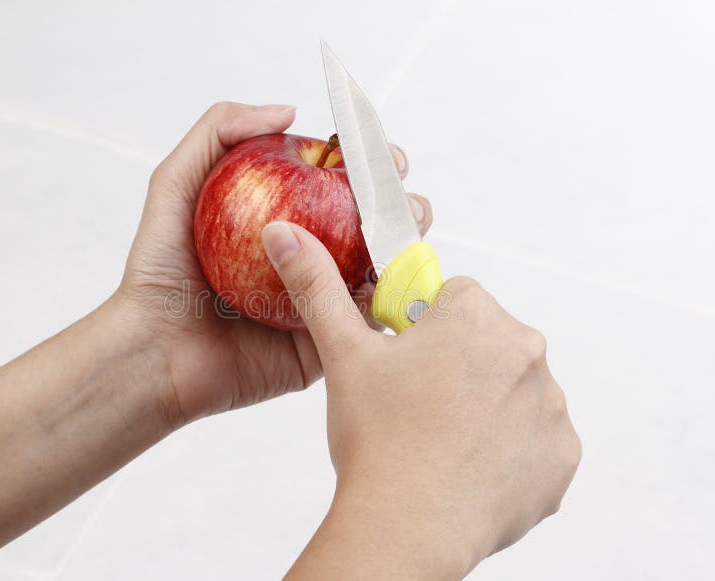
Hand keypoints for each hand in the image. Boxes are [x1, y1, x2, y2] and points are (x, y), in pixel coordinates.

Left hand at [113, 102, 431, 425]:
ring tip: (406, 233)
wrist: (153, 351)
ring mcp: (319, 302)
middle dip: (401, 205)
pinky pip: (361, 322)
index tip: (385, 157)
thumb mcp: (177, 184)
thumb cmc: (158, 272)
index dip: (369, 165)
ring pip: (379, 271)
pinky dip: (382, 300)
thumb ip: (220, 132)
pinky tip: (385, 280)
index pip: (338, 183)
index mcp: (284, 221)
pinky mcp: (323, 345)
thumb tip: (288, 111)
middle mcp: (308, 258)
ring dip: (406, 248)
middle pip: (371, 224)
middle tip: (403, 200)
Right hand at [264, 223, 581, 578]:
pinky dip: (511, 449)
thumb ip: (317, 286)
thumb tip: (286, 234)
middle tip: (417, 403)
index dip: (425, 327)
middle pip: (487, 341)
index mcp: (476, 315)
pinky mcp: (562, 455)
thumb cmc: (378, 440)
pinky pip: (537, 438)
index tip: (407, 359)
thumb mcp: (342, 354)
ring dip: (486, 404)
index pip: (456, 297)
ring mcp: (552, 406)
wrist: (408, 526)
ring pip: (513, 388)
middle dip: (457, 363)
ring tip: (441, 438)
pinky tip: (471, 465)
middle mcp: (527, 351)